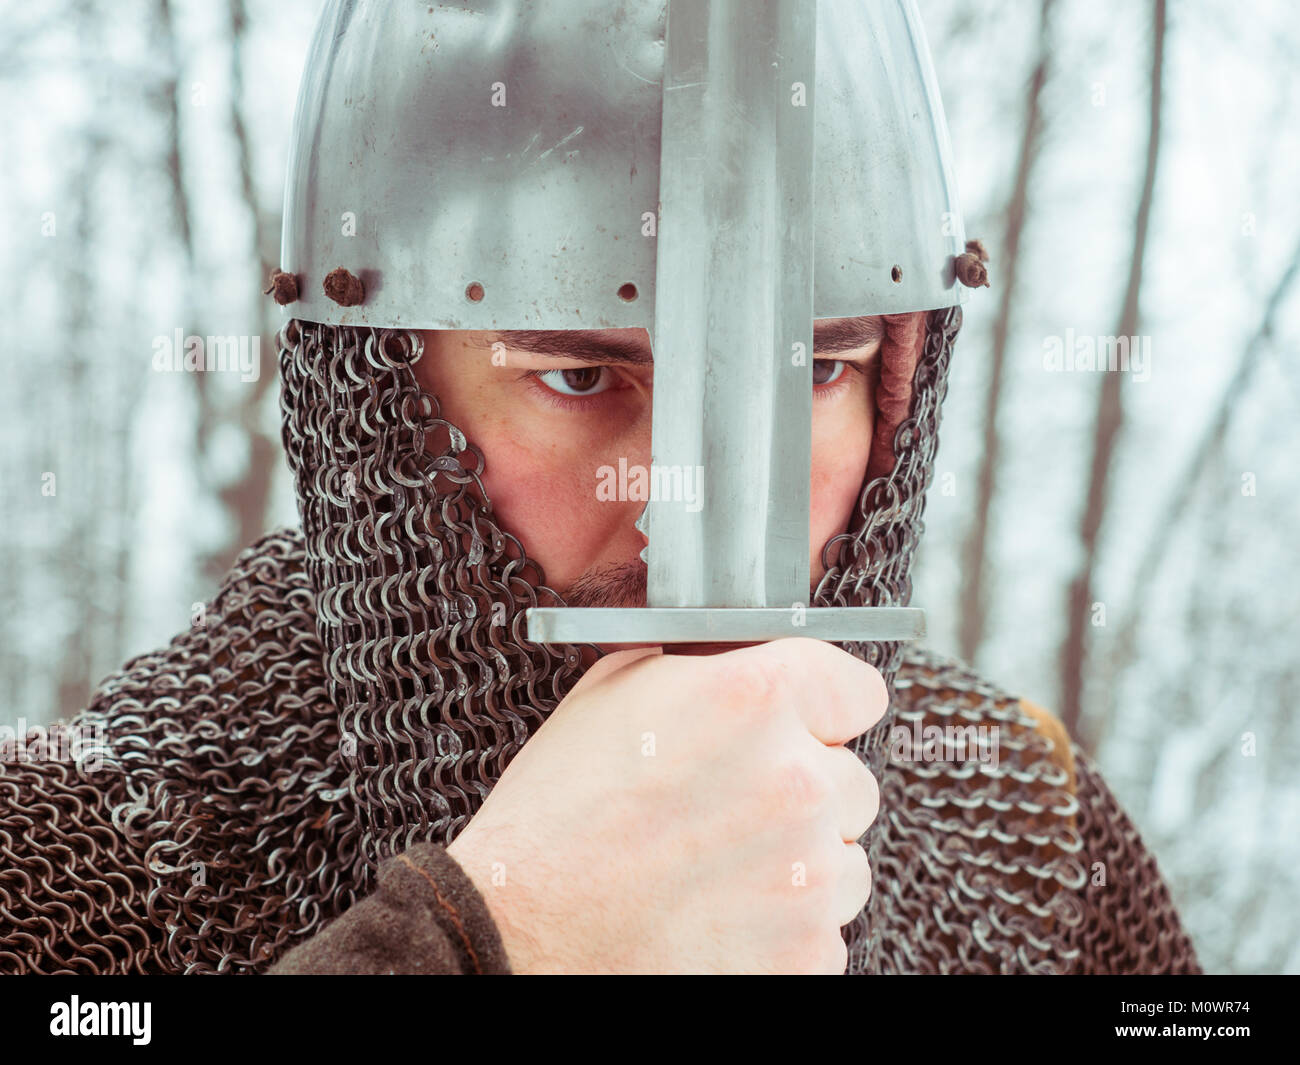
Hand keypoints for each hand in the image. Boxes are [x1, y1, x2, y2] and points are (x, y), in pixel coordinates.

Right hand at [446, 637, 884, 973]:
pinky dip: (785, 923)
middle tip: (734, 809)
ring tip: (721, 867)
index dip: (826, 708)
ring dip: (801, 860)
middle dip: (806, 789)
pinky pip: (826, 924)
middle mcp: (795, 780)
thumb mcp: (614, 693)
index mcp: (753, 699)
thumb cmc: (557, 813)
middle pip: (854, 778)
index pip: (859, 690)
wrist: (521, 931)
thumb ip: (704, 668)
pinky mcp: (807, 949)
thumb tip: (747, 662)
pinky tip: (719, 912)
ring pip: (846, 855)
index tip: (805, 726)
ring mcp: (808, 873)